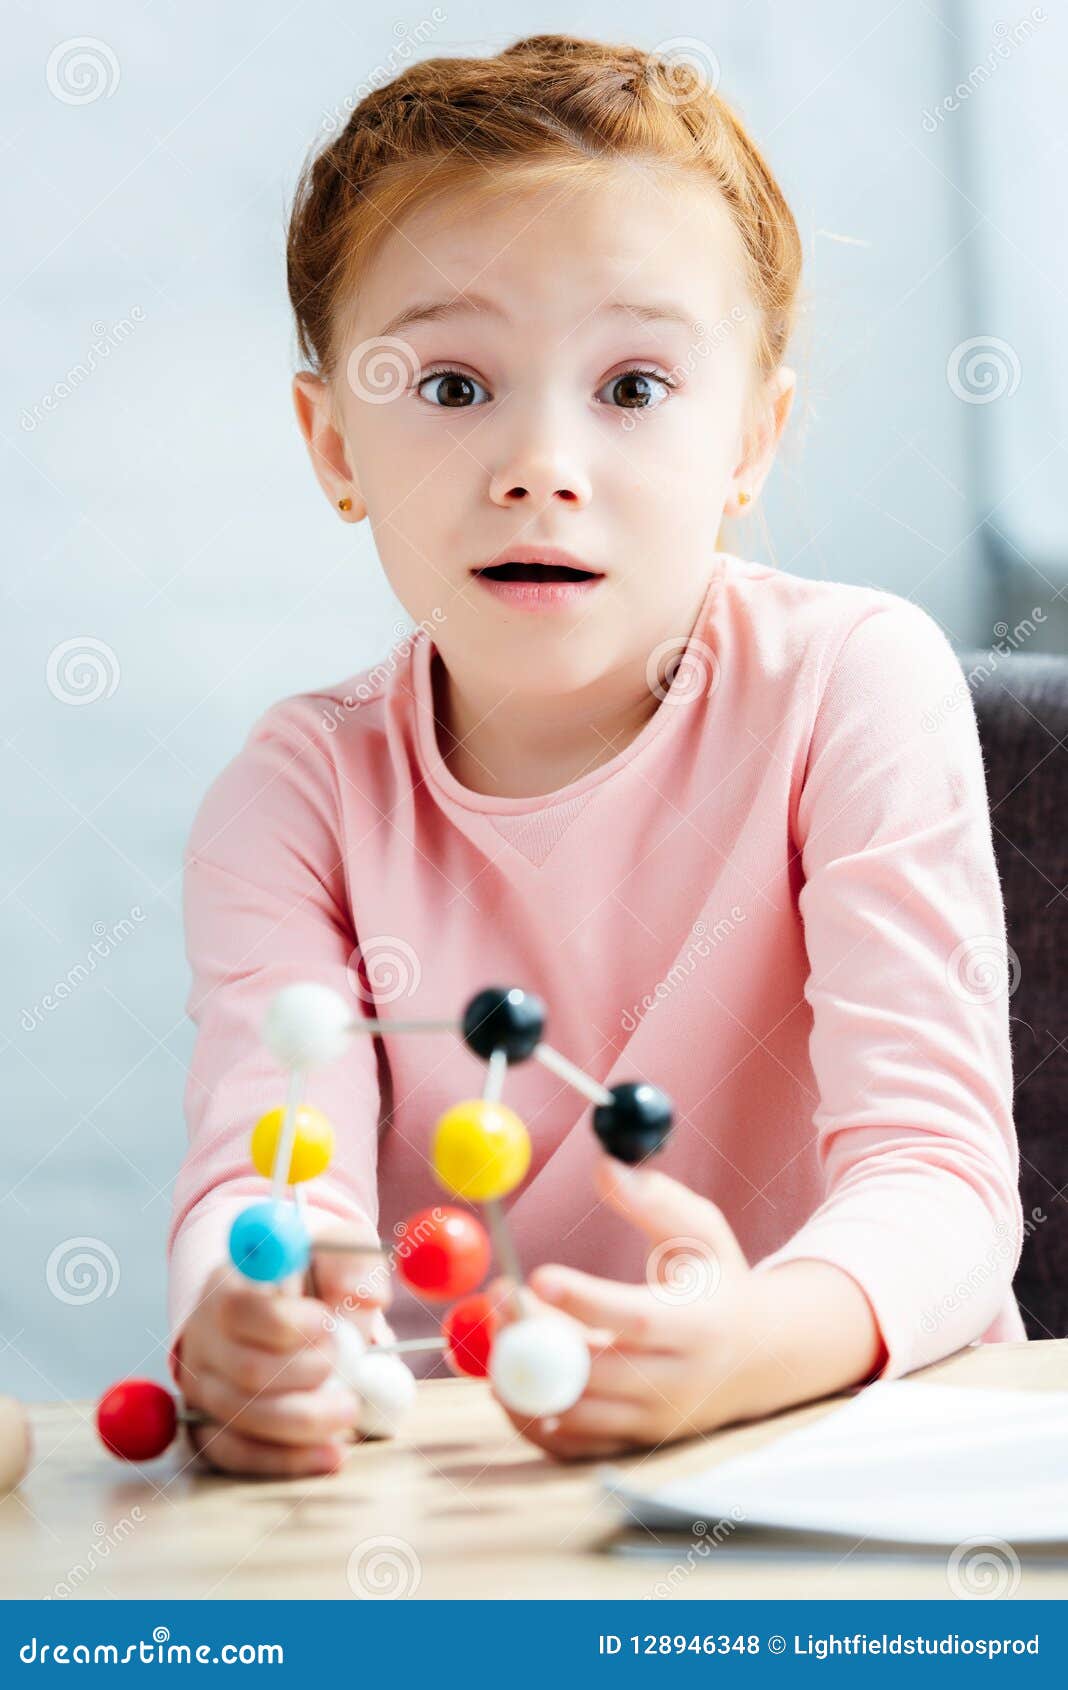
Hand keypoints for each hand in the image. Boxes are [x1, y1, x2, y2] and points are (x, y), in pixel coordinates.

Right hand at [175, 1224, 393, 1476]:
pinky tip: (328, 1456)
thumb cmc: (313, 1277)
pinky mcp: (208, 1424)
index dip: (286, 1323)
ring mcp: (202, 1384)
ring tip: (349, 1412)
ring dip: (304, 1423)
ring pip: (242, 1417)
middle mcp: (205, 1336)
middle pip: (246, 1370)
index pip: (241, 1308)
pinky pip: (236, 1453)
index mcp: (229, 1284)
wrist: (287, 1308)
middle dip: (306, 1377)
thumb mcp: (336, 1252)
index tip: (328, 1324)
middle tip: (346, 1370)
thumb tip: (360, 1295)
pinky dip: (285, 1460)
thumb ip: (352, 1264)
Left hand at [491, 1158, 755, 1460]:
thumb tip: (603, 1164)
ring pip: (573, 1413)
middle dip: (535, 1339)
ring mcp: (653, 1423)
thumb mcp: (700, 1231)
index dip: (584, 1301)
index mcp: (700, 1326)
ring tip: (503, 1328)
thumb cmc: (716, 1280)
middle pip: (595, 1374)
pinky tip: (510, 1370)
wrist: (759, 1357)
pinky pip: (567, 1445)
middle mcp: (678, 1384)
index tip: (536, 1275)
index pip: (638, 1320)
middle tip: (497, 1297)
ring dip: (524, 1373)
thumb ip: (654, 1199)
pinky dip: (529, 1411)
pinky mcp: (631, 1446)